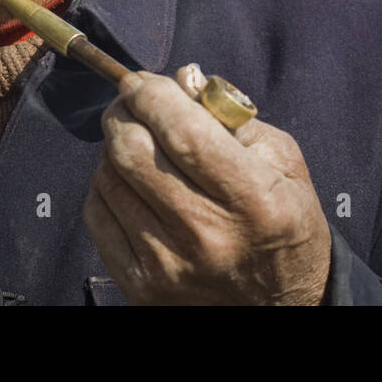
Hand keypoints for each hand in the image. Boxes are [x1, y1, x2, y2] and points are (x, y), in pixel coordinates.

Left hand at [83, 64, 331, 304]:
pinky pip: (97, 214)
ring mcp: (168, 265)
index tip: (144, 80)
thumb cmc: (283, 217)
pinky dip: (105, 183)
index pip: (183, 133)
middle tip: (133, 100)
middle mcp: (206, 235)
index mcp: (252, 199)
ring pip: (108, 178)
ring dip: (113, 145)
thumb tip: (181, 78)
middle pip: (133, 152)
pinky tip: (126, 178)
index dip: (153, 96)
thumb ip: (232, 115)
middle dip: (124, 112)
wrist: (282, 303)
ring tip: (135, 138)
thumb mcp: (281, 159)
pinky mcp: (141, 286)